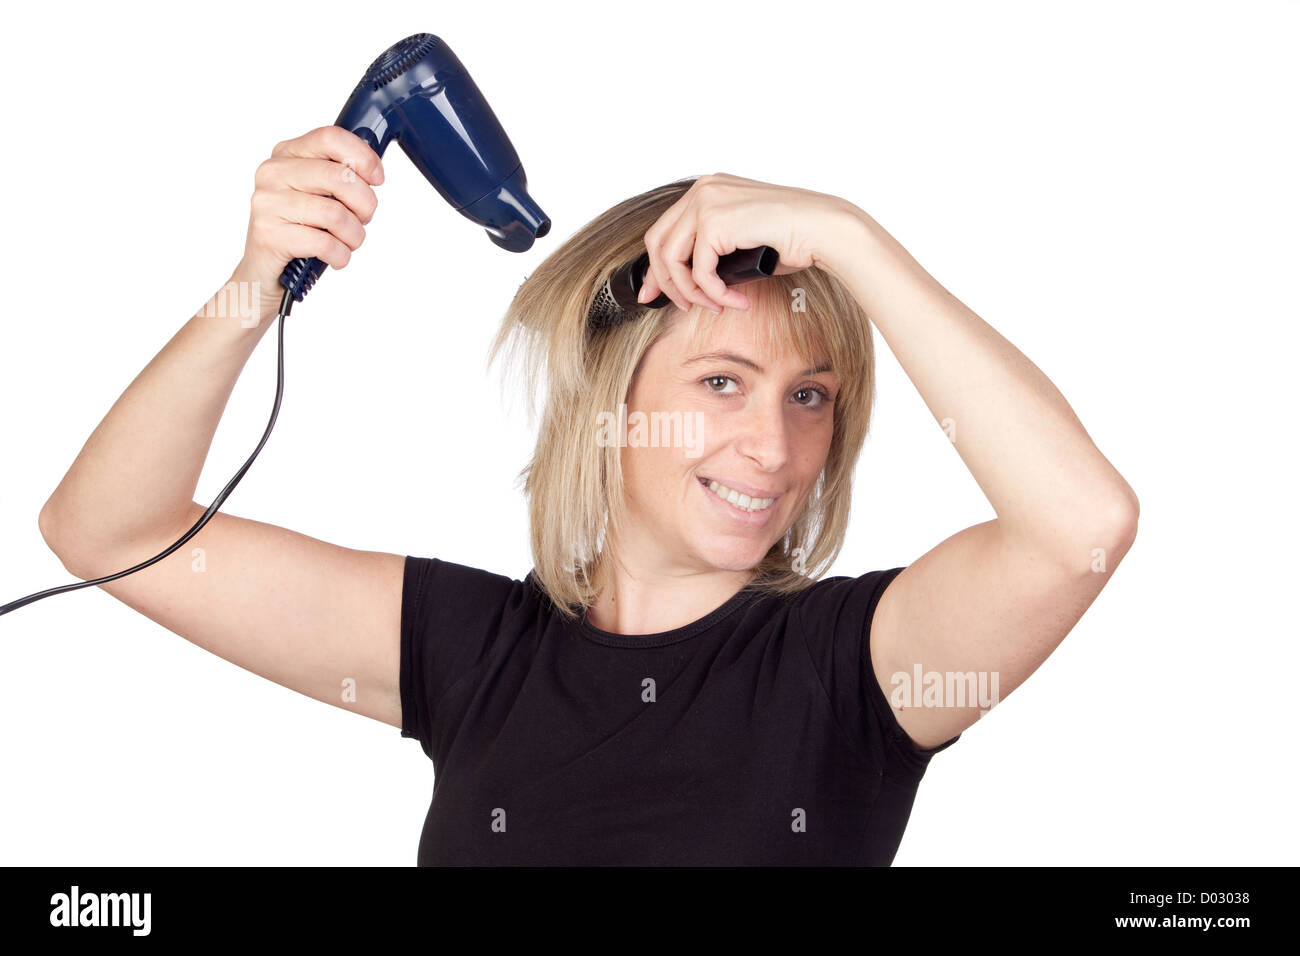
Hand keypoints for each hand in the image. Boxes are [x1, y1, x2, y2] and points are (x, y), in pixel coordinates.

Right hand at [231, 126, 384, 311]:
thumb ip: (338, 176)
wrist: (262, 271)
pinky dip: (341, 255)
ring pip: (336, 214)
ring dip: (354, 235)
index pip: (330, 138)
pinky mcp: (269, 234)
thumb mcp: (316, 194)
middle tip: (363, 219)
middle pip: (340, 177)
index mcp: (287, 154)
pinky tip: (336, 257)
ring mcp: (268, 203)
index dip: (363, 157)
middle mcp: (273, 173)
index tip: (376, 178)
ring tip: (348, 242)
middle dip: (365, 204)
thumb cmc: (297, 230)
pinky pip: (324, 243)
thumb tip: (373, 171)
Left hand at [636, 172, 862, 314]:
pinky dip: (714, 294)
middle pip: (658, 244)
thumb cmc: (793, 238)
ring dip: (692, 293)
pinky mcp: (714, 221)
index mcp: (708, 189)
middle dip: (665, 283)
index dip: (656, 268)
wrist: (823, 228)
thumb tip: (686, 281)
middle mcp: (703, 189)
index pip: (664, 230)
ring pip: (672, 260)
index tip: (655, 294)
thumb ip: (712, 252)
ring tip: (716, 306)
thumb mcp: (740, 242)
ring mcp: (706, 202)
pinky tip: (735, 301)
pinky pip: (699, 271)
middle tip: (682, 308)